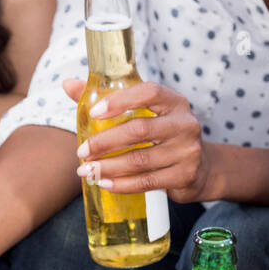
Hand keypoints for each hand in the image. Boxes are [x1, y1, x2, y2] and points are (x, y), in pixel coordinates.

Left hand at [64, 79, 209, 202]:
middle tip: (81, 152)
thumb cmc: (162, 136)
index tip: (93, 112)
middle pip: (139, 130)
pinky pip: (148, 182)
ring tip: (86, 171)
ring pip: (140, 160)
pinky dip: (123, 185)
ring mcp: (188, 151)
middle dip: (105, 142)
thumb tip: (68, 84)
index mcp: (174, 102)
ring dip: (108, 167)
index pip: (149, 92)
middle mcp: (185, 123)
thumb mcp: (143, 114)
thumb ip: (108, 100)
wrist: (200, 169)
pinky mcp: (185, 175)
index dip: (120, 100)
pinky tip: (105, 184)